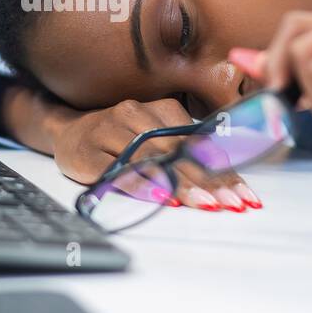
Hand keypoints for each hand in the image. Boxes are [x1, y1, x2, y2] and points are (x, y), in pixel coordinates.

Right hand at [51, 98, 261, 211]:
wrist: (67, 131)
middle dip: (208, 180)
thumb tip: (226, 179)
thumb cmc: (118, 139)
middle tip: (230, 203)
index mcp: (159, 109)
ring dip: (181, 183)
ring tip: (204, 203)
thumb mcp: (155, 136)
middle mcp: (135, 114)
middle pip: (178, 150)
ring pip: (151, 158)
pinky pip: (118, 170)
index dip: (223, 170)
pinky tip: (160, 197)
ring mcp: (109, 131)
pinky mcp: (88, 153)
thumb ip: (185, 152)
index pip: (199, 142)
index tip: (244, 195)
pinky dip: (141, 185)